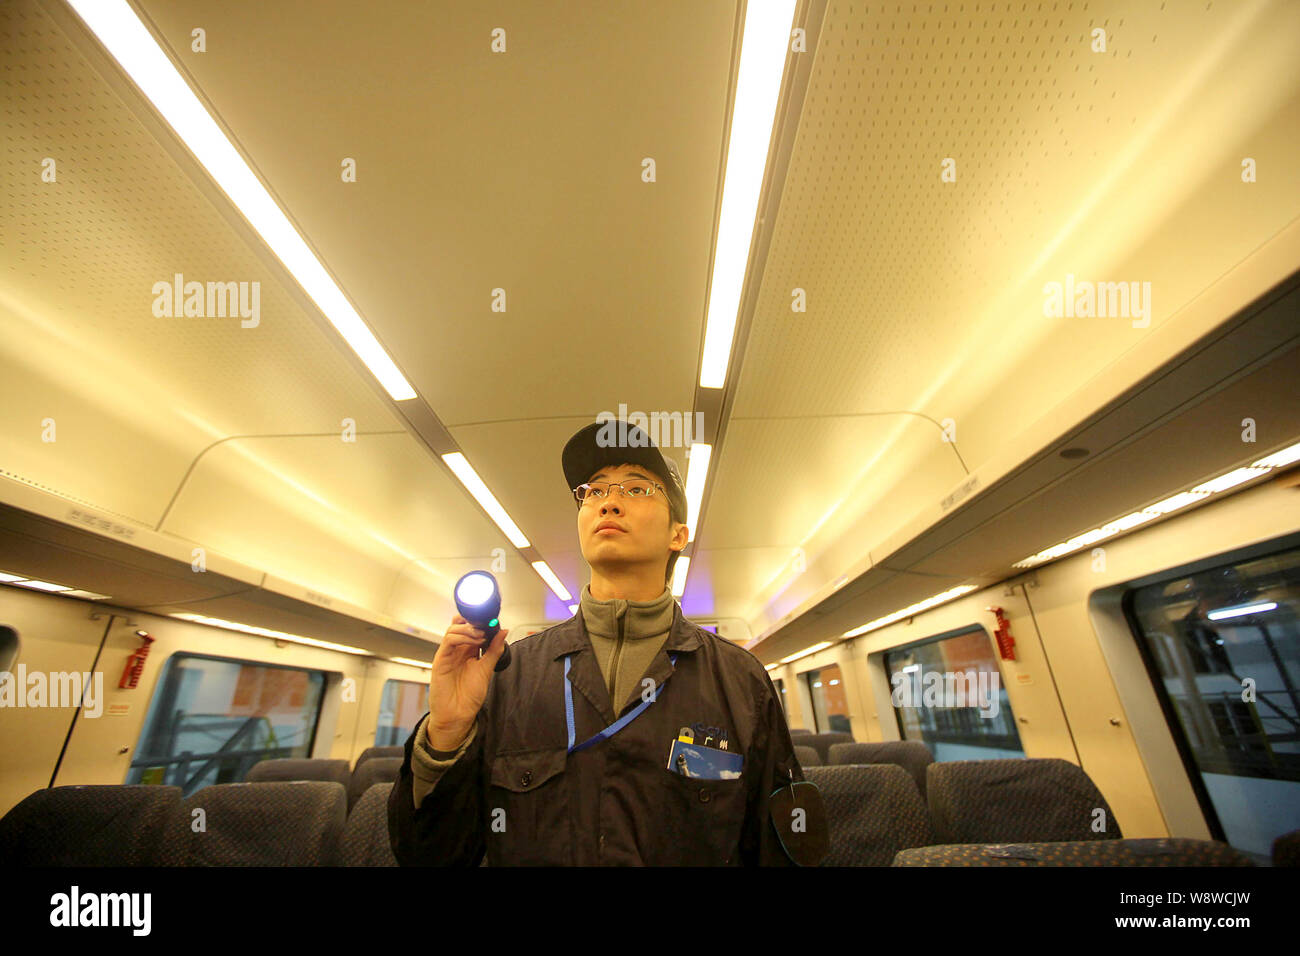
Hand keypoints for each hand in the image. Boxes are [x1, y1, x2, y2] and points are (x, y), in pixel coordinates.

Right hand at [426, 615, 507, 750]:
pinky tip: (474, 641)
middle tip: (486, 626)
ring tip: (482, 636)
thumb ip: (494, 650)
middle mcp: (458, 650)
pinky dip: (461, 637)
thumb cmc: (470, 695)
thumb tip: (503, 631)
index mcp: (468, 651)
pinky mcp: (441, 659)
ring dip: (469, 629)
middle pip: (460, 624)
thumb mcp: (487, 669)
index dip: (481, 622)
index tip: (493, 622)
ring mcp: (449, 653)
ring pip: (454, 629)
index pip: (471, 627)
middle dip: (473, 621)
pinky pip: (449, 640)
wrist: (458, 714)